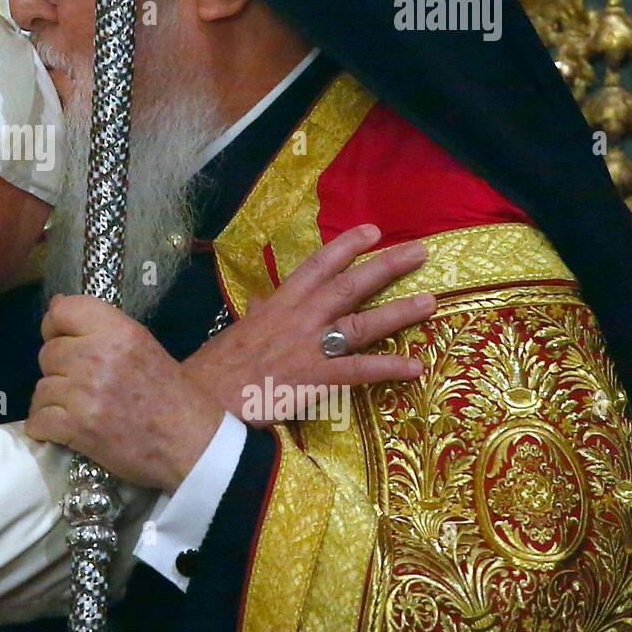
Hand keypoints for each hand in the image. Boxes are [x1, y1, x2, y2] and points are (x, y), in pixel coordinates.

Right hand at [25, 224, 434, 491]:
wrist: (199, 400)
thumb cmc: (211, 370)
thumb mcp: (236, 333)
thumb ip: (257, 319)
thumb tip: (262, 308)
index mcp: (276, 305)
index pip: (315, 266)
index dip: (345, 247)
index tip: (371, 231)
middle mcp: (297, 319)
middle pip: (349, 286)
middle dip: (386, 266)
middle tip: (419, 252)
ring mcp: (308, 348)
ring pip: (362, 324)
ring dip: (399, 312)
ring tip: (432, 301)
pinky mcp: (315, 380)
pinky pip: (359, 372)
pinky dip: (389, 369)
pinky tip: (416, 367)